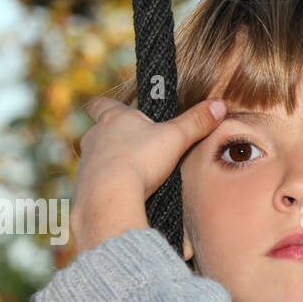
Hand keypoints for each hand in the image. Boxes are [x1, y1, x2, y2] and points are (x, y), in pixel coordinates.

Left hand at [71, 96, 226, 253]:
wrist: (109, 197)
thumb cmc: (140, 161)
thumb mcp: (175, 139)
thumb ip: (196, 123)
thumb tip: (219, 105)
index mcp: (113, 119)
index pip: (102, 104)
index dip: (107, 106)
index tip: (114, 110)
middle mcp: (94, 137)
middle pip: (99, 132)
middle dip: (114, 139)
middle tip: (134, 149)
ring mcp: (86, 163)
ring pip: (96, 159)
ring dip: (111, 165)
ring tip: (132, 178)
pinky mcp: (84, 187)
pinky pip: (94, 184)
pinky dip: (107, 188)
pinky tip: (122, 197)